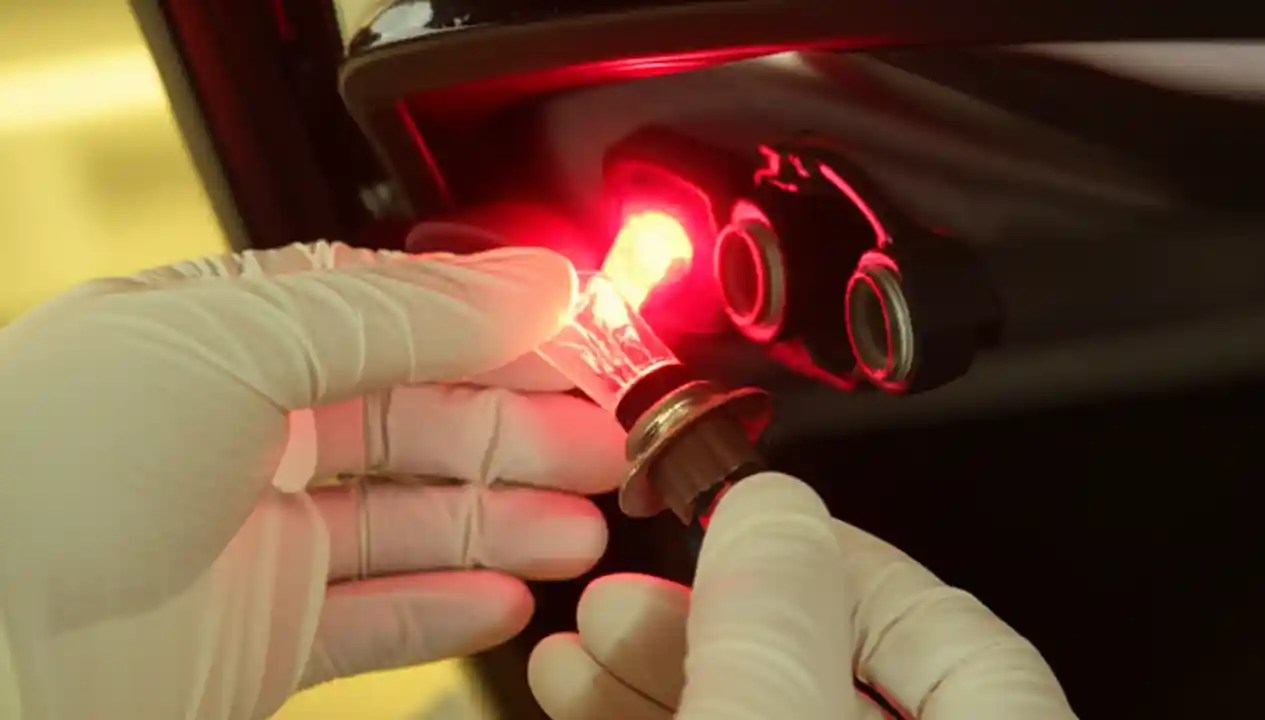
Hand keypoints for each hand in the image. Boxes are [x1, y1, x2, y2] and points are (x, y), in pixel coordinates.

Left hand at [0, 236, 625, 719]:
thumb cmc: (42, 478)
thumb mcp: (234, 346)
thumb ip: (398, 315)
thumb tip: (529, 282)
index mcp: (224, 337)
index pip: (395, 318)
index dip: (495, 332)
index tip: (583, 343)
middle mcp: (240, 432)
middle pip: (419, 423)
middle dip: (521, 432)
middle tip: (604, 447)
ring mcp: (252, 538)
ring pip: (414, 520)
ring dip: (506, 522)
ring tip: (580, 529)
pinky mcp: (258, 634)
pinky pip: (379, 615)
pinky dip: (450, 606)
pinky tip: (508, 595)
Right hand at [528, 473, 1076, 719]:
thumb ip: (779, 617)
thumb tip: (774, 508)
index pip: (945, 632)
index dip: (833, 557)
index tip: (747, 524)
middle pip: (834, 679)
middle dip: (715, 617)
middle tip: (631, 585)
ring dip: (664, 675)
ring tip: (581, 641)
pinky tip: (584, 697)